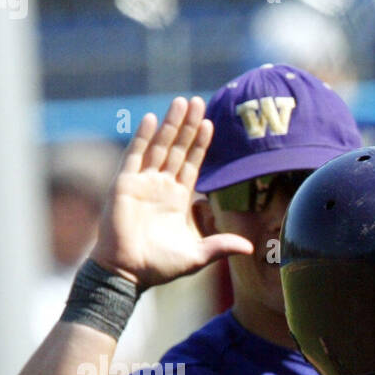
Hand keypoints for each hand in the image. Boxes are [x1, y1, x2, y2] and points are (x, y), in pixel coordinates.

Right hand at [91, 96, 252, 286]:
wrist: (129, 273)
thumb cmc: (160, 266)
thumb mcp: (197, 255)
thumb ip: (221, 246)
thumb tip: (250, 247)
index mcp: (177, 199)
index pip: (191, 165)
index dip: (200, 145)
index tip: (211, 124)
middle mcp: (160, 186)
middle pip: (177, 149)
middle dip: (188, 126)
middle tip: (199, 102)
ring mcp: (142, 182)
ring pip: (159, 147)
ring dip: (170, 124)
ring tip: (182, 102)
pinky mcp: (125, 184)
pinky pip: (134, 156)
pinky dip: (142, 138)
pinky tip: (151, 119)